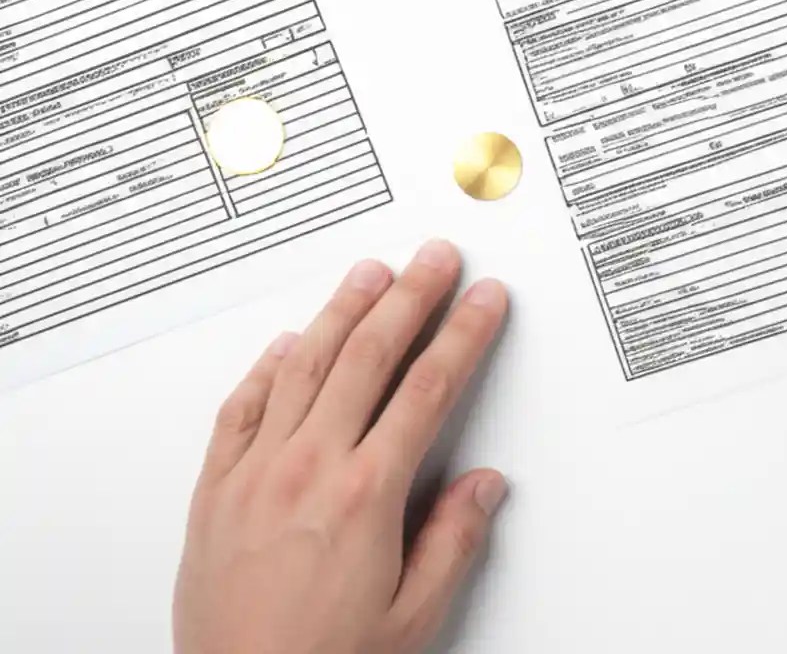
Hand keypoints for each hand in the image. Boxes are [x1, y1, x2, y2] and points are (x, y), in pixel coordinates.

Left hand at [174, 240, 509, 653]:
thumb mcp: (413, 615)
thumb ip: (452, 542)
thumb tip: (482, 487)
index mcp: (366, 496)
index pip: (428, 389)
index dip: (462, 335)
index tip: (482, 302)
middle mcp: (309, 469)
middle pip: (369, 357)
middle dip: (410, 297)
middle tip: (434, 260)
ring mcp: (256, 471)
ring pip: (305, 366)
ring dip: (343, 311)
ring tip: (369, 274)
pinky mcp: (215, 488)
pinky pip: (241, 407)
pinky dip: (267, 366)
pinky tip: (288, 342)